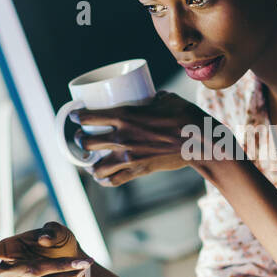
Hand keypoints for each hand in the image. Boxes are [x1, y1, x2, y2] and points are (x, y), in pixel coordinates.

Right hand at [0, 221, 90, 276]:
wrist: (69, 260)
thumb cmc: (59, 241)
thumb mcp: (58, 230)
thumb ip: (52, 230)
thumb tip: (42, 241)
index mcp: (7, 248)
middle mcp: (7, 269)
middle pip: (32, 270)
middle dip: (61, 265)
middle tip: (85, 260)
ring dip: (68, 275)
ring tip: (82, 266)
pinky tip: (73, 276)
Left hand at [74, 91, 207, 186]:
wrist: (201, 142)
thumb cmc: (186, 116)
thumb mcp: (167, 99)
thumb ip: (154, 98)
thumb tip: (153, 96)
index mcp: (125, 116)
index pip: (89, 117)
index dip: (77, 117)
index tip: (75, 116)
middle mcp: (122, 137)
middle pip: (87, 142)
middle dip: (80, 141)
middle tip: (82, 139)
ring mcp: (129, 156)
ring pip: (96, 166)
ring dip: (90, 165)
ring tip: (90, 163)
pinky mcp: (138, 170)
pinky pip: (114, 180)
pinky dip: (106, 180)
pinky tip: (103, 178)